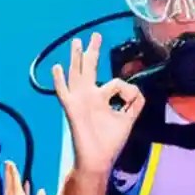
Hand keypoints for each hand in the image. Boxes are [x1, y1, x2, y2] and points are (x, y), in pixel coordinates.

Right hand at [51, 32, 145, 174]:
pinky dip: (59, 80)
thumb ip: (135, 103)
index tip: (131, 98)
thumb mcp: (128, 118)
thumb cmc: (110, 141)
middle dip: (93, 52)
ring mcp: (79, 100)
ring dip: (76, 58)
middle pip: (90, 68)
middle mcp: (89, 95)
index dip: (127, 89)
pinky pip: (63, 92)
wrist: (98, 159)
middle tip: (96, 36)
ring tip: (77, 42)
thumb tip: (136, 89)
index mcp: (101, 98)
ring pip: (76, 74)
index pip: (115, 82)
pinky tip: (57, 67)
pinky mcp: (72, 108)